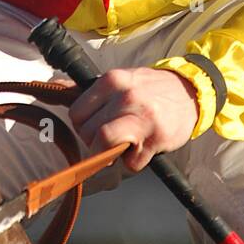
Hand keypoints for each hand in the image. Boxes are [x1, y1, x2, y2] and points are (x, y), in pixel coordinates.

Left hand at [64, 67, 199, 171]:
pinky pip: (131, 162)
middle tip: (111, 135)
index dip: (83, 125)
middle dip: (95, 141)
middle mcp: (126, 97)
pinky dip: (133, 161)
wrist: (191, 92)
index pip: (77, 113)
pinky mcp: (156, 139)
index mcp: (112, 80)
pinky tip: (142, 147)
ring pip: (104, 146)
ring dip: (109, 154)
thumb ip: (85, 88)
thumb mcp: (118, 80)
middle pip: (88, 133)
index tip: (95, 125)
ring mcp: (142, 118)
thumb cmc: (150, 89)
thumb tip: (51, 86)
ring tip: (121, 145)